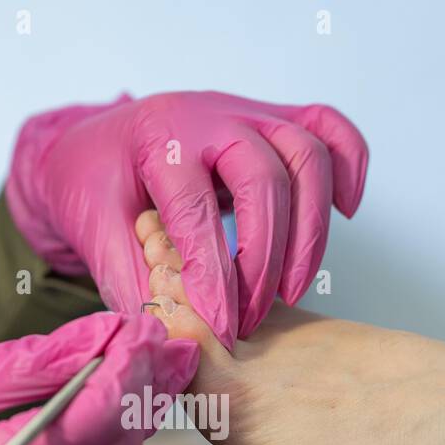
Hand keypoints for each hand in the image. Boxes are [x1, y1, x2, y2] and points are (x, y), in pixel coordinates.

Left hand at [6, 91, 368, 347]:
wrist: (98, 139)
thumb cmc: (96, 180)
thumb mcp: (94, 228)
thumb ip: (128, 277)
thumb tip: (162, 331)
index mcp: (159, 141)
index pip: (197, 211)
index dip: (214, 278)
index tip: (222, 329)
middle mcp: (211, 117)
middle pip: (266, 177)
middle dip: (266, 260)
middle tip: (253, 318)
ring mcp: (250, 113)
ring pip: (309, 155)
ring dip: (311, 230)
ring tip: (293, 290)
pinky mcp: (275, 120)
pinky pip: (331, 129)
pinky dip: (350, 169)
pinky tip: (344, 213)